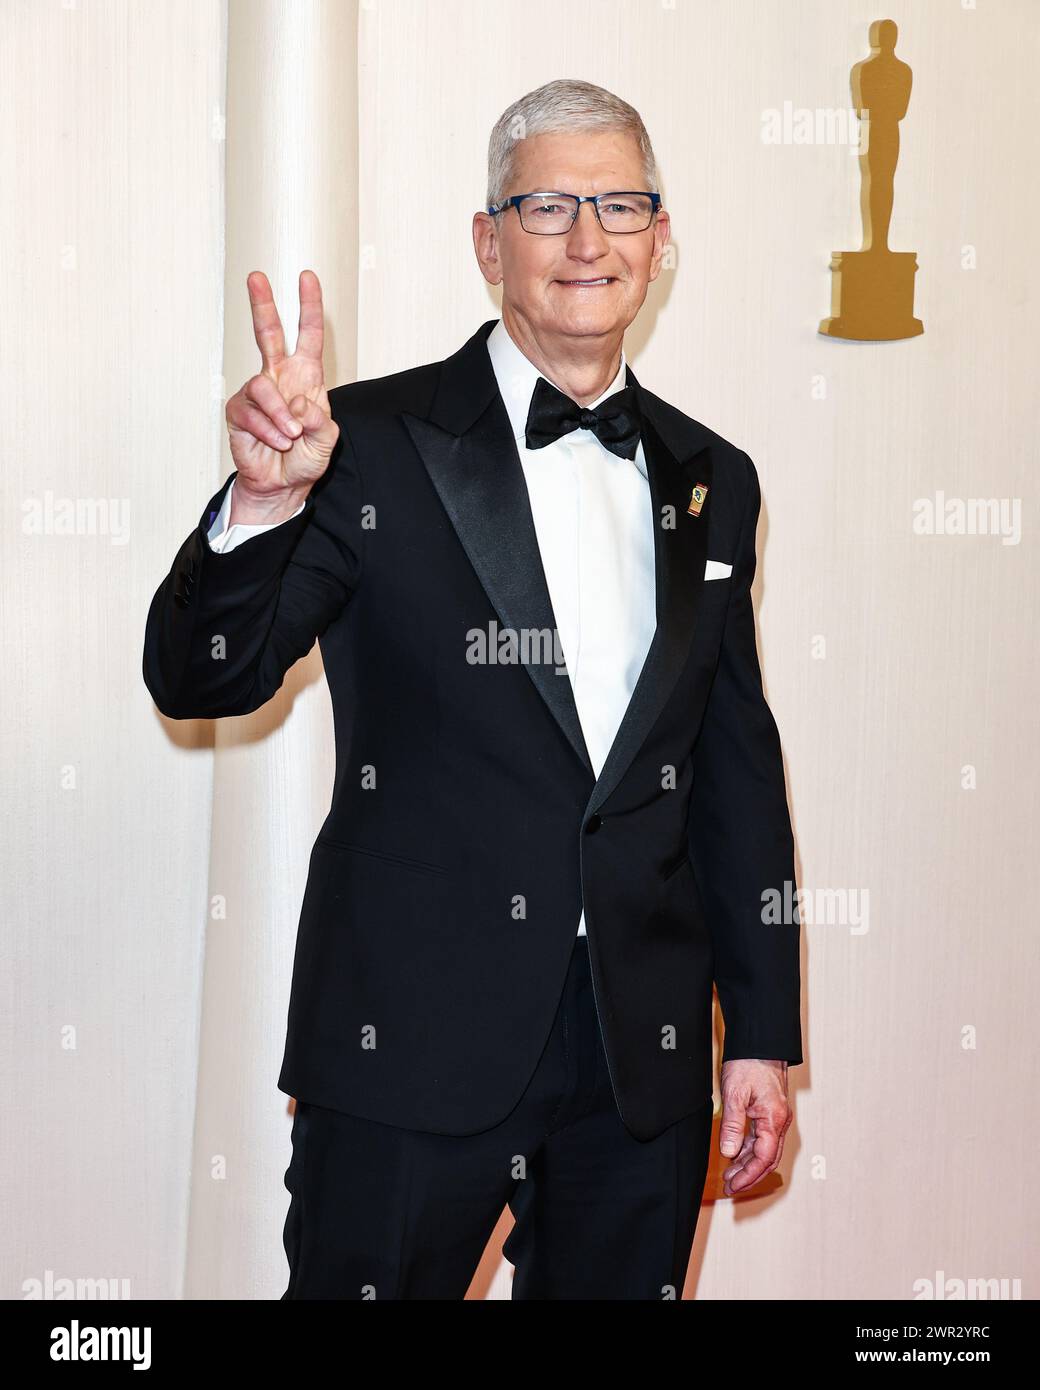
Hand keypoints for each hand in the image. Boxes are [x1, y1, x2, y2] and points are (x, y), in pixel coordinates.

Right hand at [224, 269, 339, 511]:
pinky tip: (277, 442)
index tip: (307, 278)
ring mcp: (257, 394)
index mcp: (305, 378)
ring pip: (262, 387)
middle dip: (263, 305)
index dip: (309, 307)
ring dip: (278, 414)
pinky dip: (267, 430)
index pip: (307, 336)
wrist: (283, 484)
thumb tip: (299, 403)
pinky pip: (251, 413)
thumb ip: (319, 421)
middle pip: (268, 333)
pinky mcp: (239, 412)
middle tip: (257, 277)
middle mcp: (279, 378)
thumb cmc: (304, 458)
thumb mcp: (326, 440)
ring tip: (290, 435)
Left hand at [717, 1058, 792, 1195]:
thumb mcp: (735, 1094)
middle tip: (730, 1187)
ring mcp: (776, 1117)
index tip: (733, 1185)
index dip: (748, 1175)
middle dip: (749, 1176)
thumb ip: (733, 1125)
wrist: (760, 1042)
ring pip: (765, 1150)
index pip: (764, 1158)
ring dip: (748, 1165)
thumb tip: (730, 1152)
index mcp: (773, 1118)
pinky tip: (737, 1155)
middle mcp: (779, 1121)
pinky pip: (762, 1138)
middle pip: (767, 1159)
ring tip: (730, 1175)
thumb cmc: (750, 1062)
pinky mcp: (770, 1112)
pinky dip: (750, 1150)